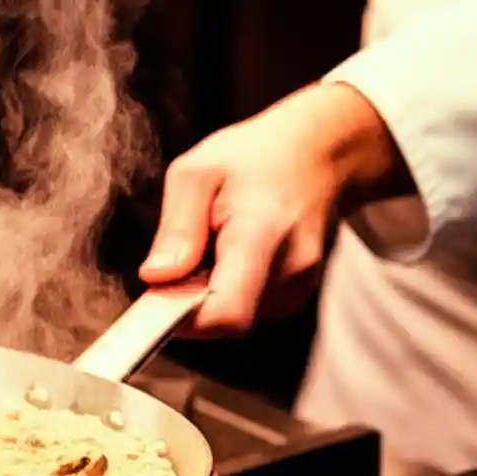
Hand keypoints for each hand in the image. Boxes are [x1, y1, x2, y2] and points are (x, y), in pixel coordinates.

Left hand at [139, 82, 403, 336]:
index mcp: (262, 236)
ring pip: (237, 318)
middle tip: (184, 257)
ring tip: (214, 246)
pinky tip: (233, 255)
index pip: (227, 313)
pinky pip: (251, 309)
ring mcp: (301, 285)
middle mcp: (291, 269)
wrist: (320, 152)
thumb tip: (156, 277)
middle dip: (191, 301)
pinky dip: (231, 291)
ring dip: (211, 294)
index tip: (157, 297)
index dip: (183, 318)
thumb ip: (177, 228)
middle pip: (227, 322)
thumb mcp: (197, 172)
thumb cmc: (255, 156)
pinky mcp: (298, 294)